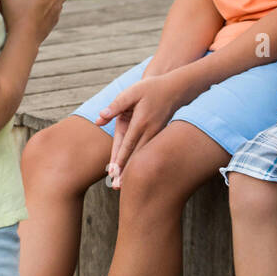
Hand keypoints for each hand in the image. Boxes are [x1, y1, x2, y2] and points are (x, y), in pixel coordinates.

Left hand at [98, 71, 187, 187]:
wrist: (177, 88)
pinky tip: (135, 170)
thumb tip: (99, 119)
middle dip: (125, 171)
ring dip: (132, 169)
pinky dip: (140, 161)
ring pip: (141, 155)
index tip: (113, 173)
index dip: (120, 160)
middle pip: (135, 155)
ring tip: (123, 184)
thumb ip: (115, 106)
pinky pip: (147, 150)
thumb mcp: (132, 92)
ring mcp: (156, 134)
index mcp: (141, 122)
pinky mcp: (158, 134)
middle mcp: (149, 131)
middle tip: (116, 187)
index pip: (127, 144)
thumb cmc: (152, 88)